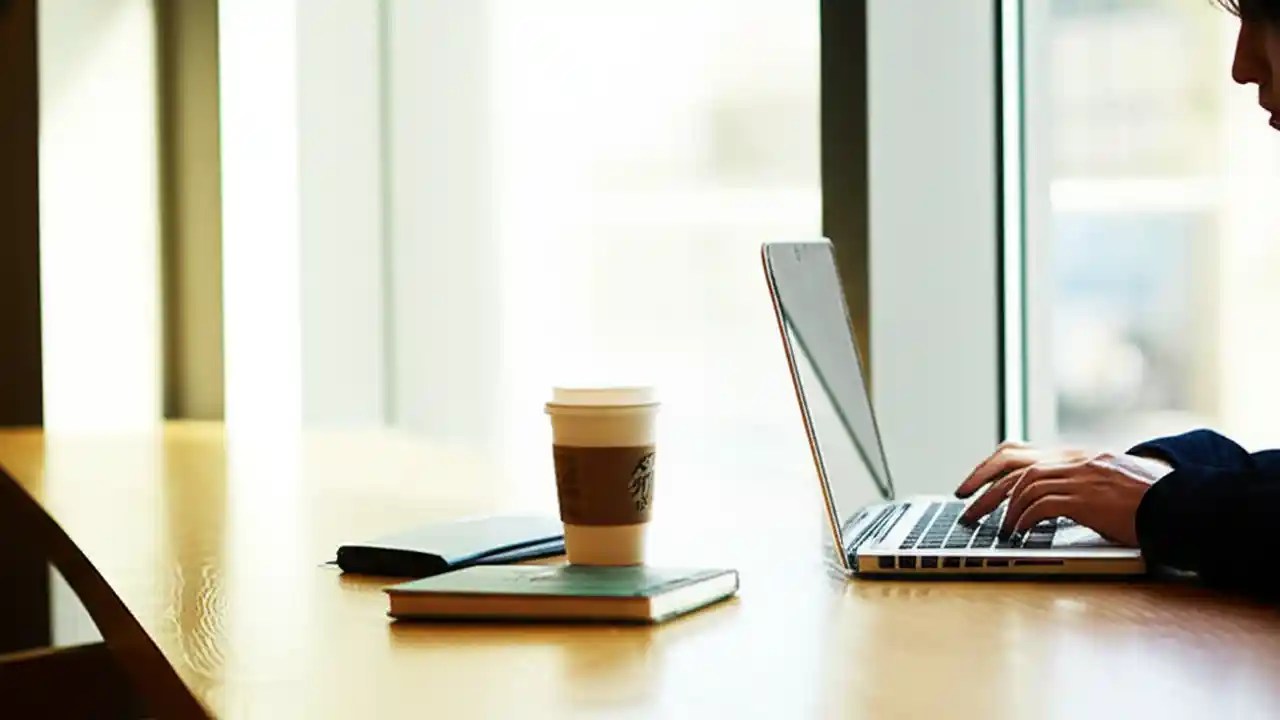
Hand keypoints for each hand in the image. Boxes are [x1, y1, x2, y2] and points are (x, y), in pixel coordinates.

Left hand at [955, 441, 1172, 545]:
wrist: (1181, 503)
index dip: (989, 468)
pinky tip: (1019, 533)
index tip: (971, 486)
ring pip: (1025, 485)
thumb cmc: (1149, 501)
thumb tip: (1046, 502)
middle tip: (967, 512)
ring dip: (1005, 509)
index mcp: (1076, 456)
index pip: (1019, 452)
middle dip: (984, 488)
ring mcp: (1082, 477)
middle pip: (1013, 466)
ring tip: (997, 530)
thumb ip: (1079, 485)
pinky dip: (1025, 519)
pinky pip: (1043, 505)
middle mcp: (1076, 461)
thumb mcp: (1109, 484)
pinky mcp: (1088, 498)